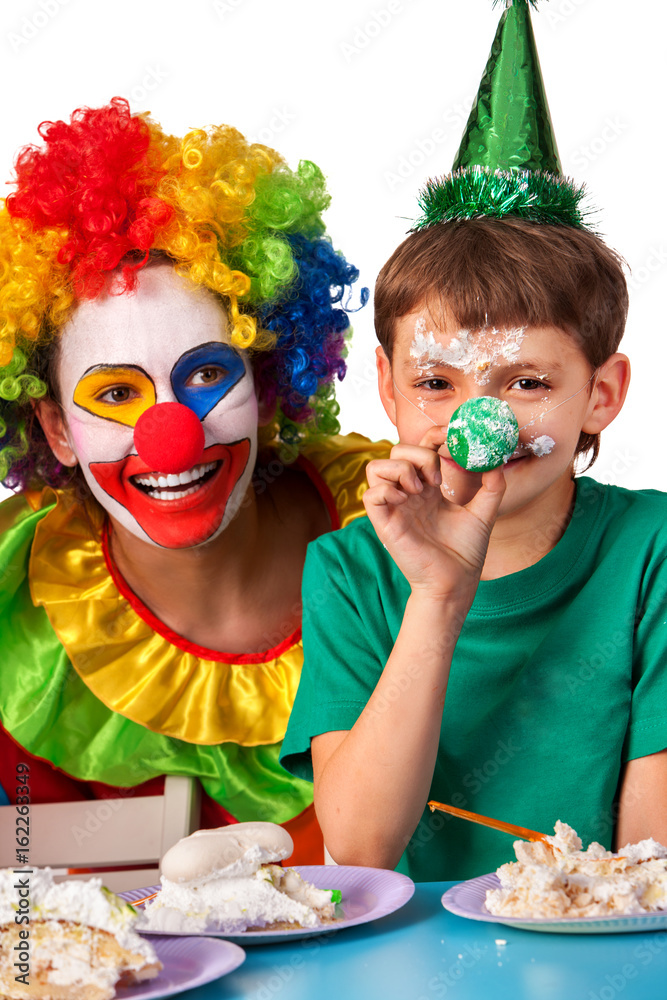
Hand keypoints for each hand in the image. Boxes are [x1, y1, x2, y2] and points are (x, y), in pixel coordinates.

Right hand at [363, 426, 505, 600]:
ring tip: (420, 489)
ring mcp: (394, 507)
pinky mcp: (384, 523)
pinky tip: (408, 500)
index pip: (420, 448)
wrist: (456, 582)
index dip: (433, 436)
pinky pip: (370, 494)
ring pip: (376, 467)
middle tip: (437, 477)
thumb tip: (496, 460)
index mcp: (428, 488)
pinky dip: (386, 490)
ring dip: (400, 469)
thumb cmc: (465, 553)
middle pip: (396, 451)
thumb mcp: (484, 513)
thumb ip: (492, 486)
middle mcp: (408, 494)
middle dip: (418, 454)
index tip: (452, 437)